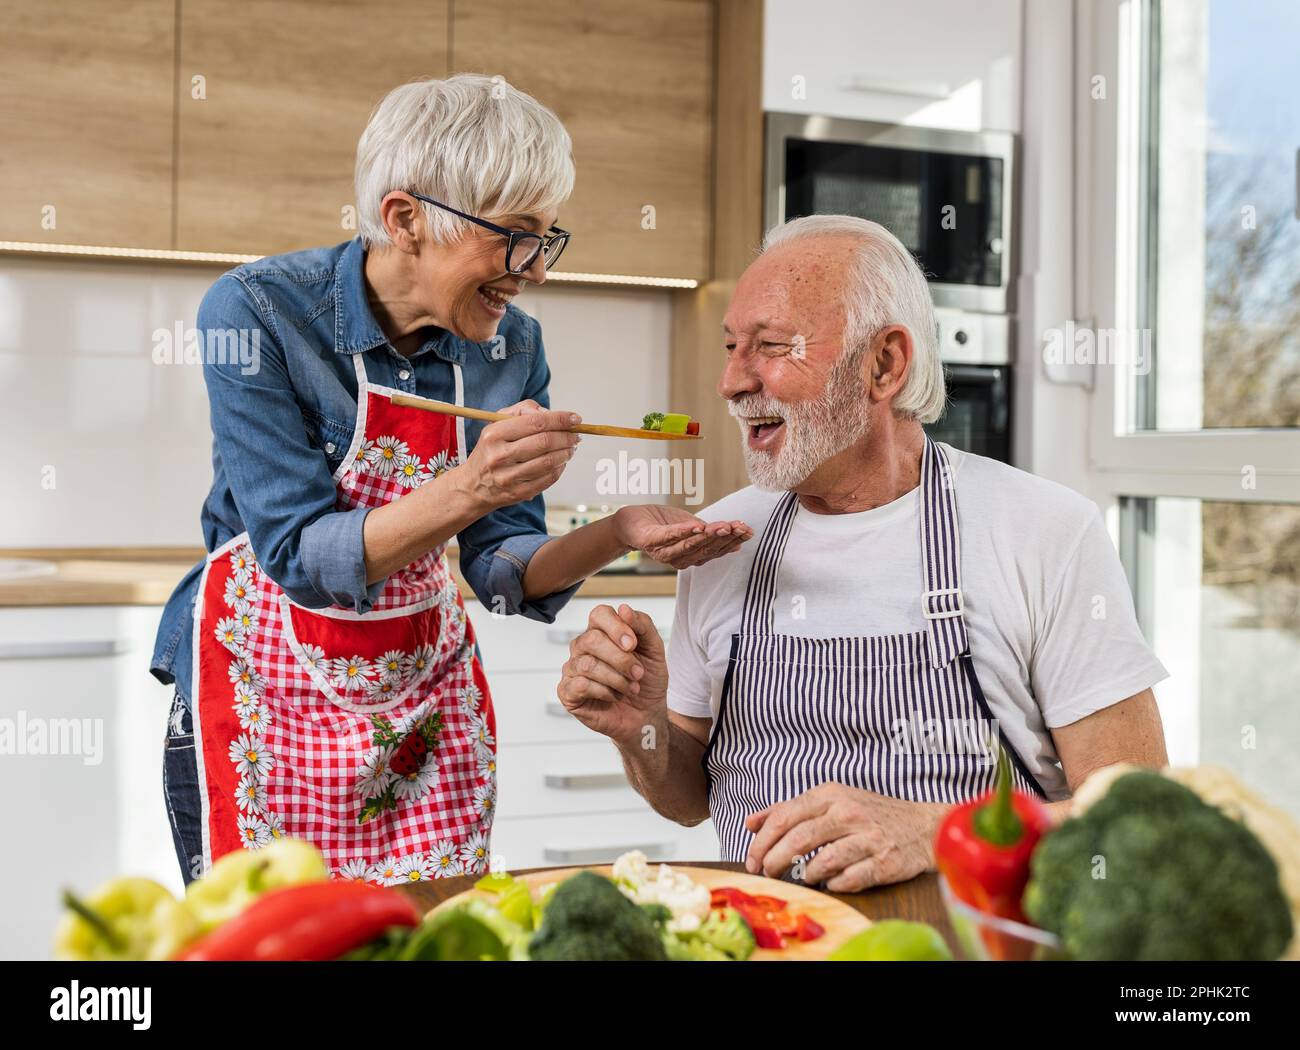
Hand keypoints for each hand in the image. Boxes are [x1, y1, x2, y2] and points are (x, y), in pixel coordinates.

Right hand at [452, 400, 579, 510]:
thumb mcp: (497, 423)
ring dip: (566, 453)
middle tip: (576, 436)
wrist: (473, 485)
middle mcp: (499, 456)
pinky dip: (560, 469)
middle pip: (545, 442)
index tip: (575, 419)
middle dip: (567, 437)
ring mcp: (508, 477)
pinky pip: (548, 479)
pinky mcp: (518, 493)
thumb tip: (549, 413)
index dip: (560, 419)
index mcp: (494, 434)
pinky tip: (561, 462)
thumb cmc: (491, 448)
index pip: (535, 422)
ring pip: (549, 462)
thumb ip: (522, 410)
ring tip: (571, 448)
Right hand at [556, 603, 668, 744]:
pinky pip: (581, 685)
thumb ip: (642, 625)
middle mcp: (582, 647)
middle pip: (592, 639)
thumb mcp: (654, 649)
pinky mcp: (567, 692)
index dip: (617, 627)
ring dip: (617, 679)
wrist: (647, 714)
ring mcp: (572, 669)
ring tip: (630, 688)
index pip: (599, 614)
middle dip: (621, 659)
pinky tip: (613, 697)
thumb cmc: (647, 680)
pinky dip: (605, 692)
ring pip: (587, 665)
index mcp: (601, 631)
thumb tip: (623, 608)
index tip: (633, 645)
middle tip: (638, 673)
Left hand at [612, 504, 751, 569]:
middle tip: (740, 526)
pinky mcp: (650, 541)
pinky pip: (670, 537)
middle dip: (725, 538)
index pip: (716, 550)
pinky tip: (697, 525)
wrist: (631, 520)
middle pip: (706, 549)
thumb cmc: (662, 524)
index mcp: (691, 556)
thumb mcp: (692, 527)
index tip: (748, 530)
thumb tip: (739, 541)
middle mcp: (679, 559)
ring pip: (691, 545)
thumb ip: (711, 535)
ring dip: (708, 536)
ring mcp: (664, 552)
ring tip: (724, 526)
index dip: (733, 541)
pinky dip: (684, 532)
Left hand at [744, 783, 947, 891]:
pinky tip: (831, 882)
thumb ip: (789, 810)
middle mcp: (848, 813)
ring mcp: (868, 837)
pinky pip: (850, 879)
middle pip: (799, 838)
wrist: (923, 826)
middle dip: (775, 859)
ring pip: (823, 860)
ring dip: (806, 873)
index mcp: (830, 795)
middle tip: (766, 872)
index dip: (762, 840)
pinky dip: (834, 884)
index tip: (752, 858)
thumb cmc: (870, 814)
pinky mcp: (885, 861)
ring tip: (803, 876)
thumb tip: (751, 822)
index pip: (785, 816)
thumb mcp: (829, 801)